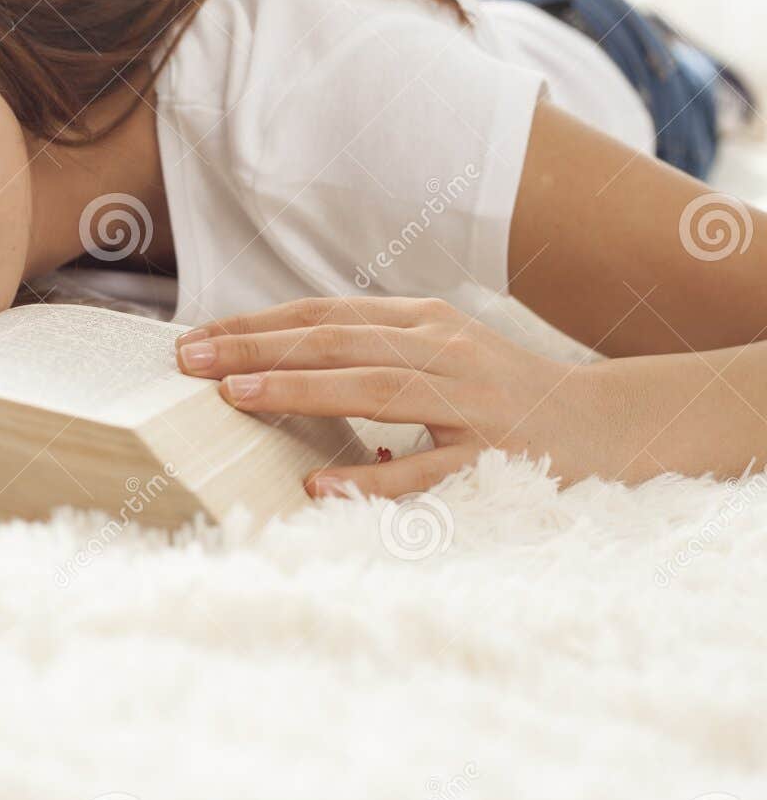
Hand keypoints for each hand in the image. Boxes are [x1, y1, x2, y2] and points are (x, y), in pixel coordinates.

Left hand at [174, 296, 630, 498]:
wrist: (609, 424)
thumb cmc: (502, 392)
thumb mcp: (439, 352)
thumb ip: (371, 349)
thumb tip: (276, 356)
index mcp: (424, 323)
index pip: (325, 316)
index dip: (257, 324)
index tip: (194, 337)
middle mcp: (443, 351)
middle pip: (337, 342)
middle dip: (257, 347)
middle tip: (190, 359)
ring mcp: (469, 403)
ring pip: (373, 388)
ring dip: (299, 390)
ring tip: (234, 396)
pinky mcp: (493, 458)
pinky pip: (424, 470)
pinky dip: (370, 476)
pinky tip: (318, 484)